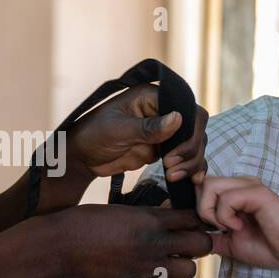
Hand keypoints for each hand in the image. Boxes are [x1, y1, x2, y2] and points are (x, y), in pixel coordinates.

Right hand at [55, 204, 212, 277]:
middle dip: (198, 244)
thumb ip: (147, 215)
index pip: (194, 218)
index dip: (197, 221)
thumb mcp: (121, 210)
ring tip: (169, 264)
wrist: (59, 246)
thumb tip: (169, 216)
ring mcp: (146, 268)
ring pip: (189, 271)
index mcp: (150, 219)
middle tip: (187, 246)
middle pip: (201, 245)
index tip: (192, 225)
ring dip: (182, 267)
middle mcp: (154, 243)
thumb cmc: (85, 222)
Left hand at [67, 86, 208, 183]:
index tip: (173, 153)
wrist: (83, 156)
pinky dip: (191, 167)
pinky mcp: (163, 149)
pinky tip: (192, 180)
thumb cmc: (94, 135)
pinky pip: (186, 157)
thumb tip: (178, 118)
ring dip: (191, 161)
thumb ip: (148, 127)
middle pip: (195, 127)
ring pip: (194, 144)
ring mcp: (165, 131)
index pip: (186, 107)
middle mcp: (163, 111)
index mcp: (152, 97)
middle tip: (171, 167)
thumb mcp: (118, 130)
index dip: (188, 131)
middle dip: (190, 150)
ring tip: (173, 177)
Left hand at [196, 176, 278, 271]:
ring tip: (228, 227)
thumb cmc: (269, 247)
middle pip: (201, 184)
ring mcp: (249, 186)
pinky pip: (226, 198)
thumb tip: (192, 239)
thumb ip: (213, 238)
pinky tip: (240, 227)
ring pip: (209, 186)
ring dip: (211, 212)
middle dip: (201, 209)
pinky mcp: (257, 192)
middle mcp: (241, 184)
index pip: (202, 187)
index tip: (202, 226)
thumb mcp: (231, 244)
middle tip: (217, 228)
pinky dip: (226, 216)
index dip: (195, 205)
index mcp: (235, 193)